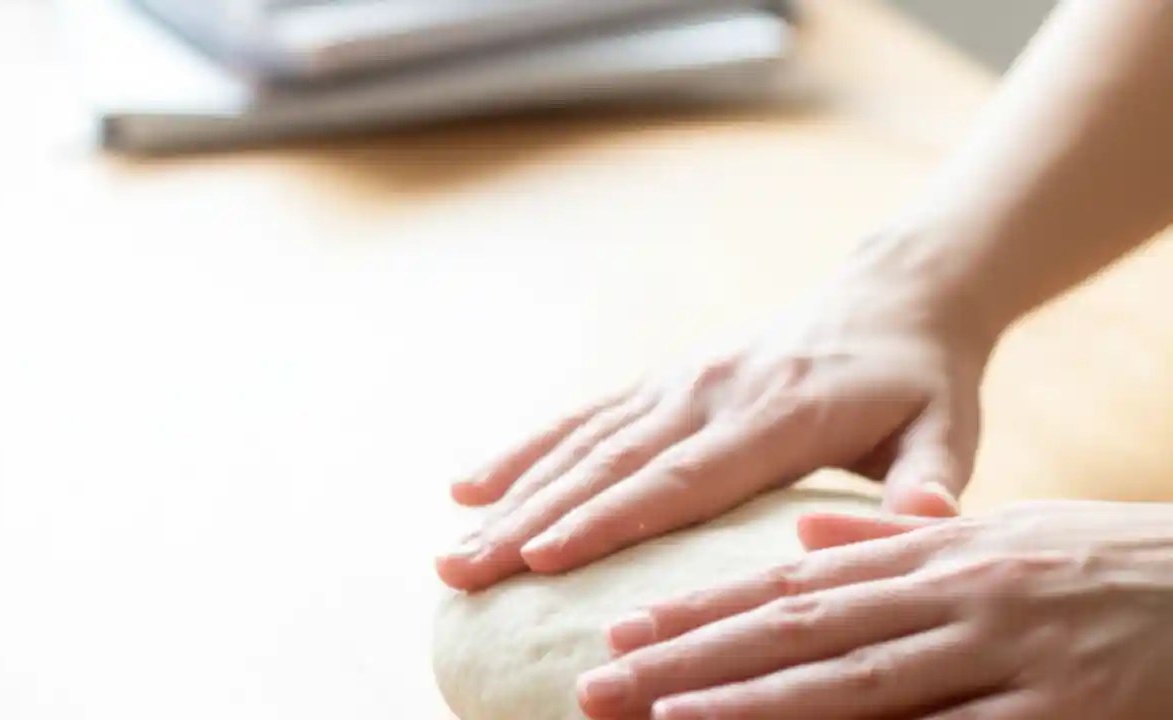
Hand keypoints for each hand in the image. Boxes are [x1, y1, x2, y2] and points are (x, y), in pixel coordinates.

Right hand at [436, 243, 997, 590]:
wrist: (890, 297)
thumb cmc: (921, 381)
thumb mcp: (948, 428)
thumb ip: (931, 478)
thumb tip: (923, 522)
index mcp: (779, 417)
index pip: (682, 479)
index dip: (608, 519)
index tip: (540, 558)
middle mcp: (712, 393)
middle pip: (609, 466)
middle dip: (529, 522)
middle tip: (461, 573)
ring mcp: (680, 382)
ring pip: (582, 444)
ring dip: (512, 495)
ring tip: (450, 546)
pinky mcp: (663, 380)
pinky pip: (585, 418)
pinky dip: (525, 451)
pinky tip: (471, 484)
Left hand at [578, 500, 1172, 718]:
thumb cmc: (1102, 561)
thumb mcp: (995, 532)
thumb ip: (894, 539)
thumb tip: (801, 532)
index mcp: (930, 551)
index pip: (791, 579)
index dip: (703, 605)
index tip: (625, 627)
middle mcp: (951, 591)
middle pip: (799, 627)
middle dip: (693, 658)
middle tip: (603, 681)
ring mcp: (1004, 651)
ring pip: (858, 681)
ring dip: (755, 703)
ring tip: (665, 719)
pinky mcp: (1064, 709)